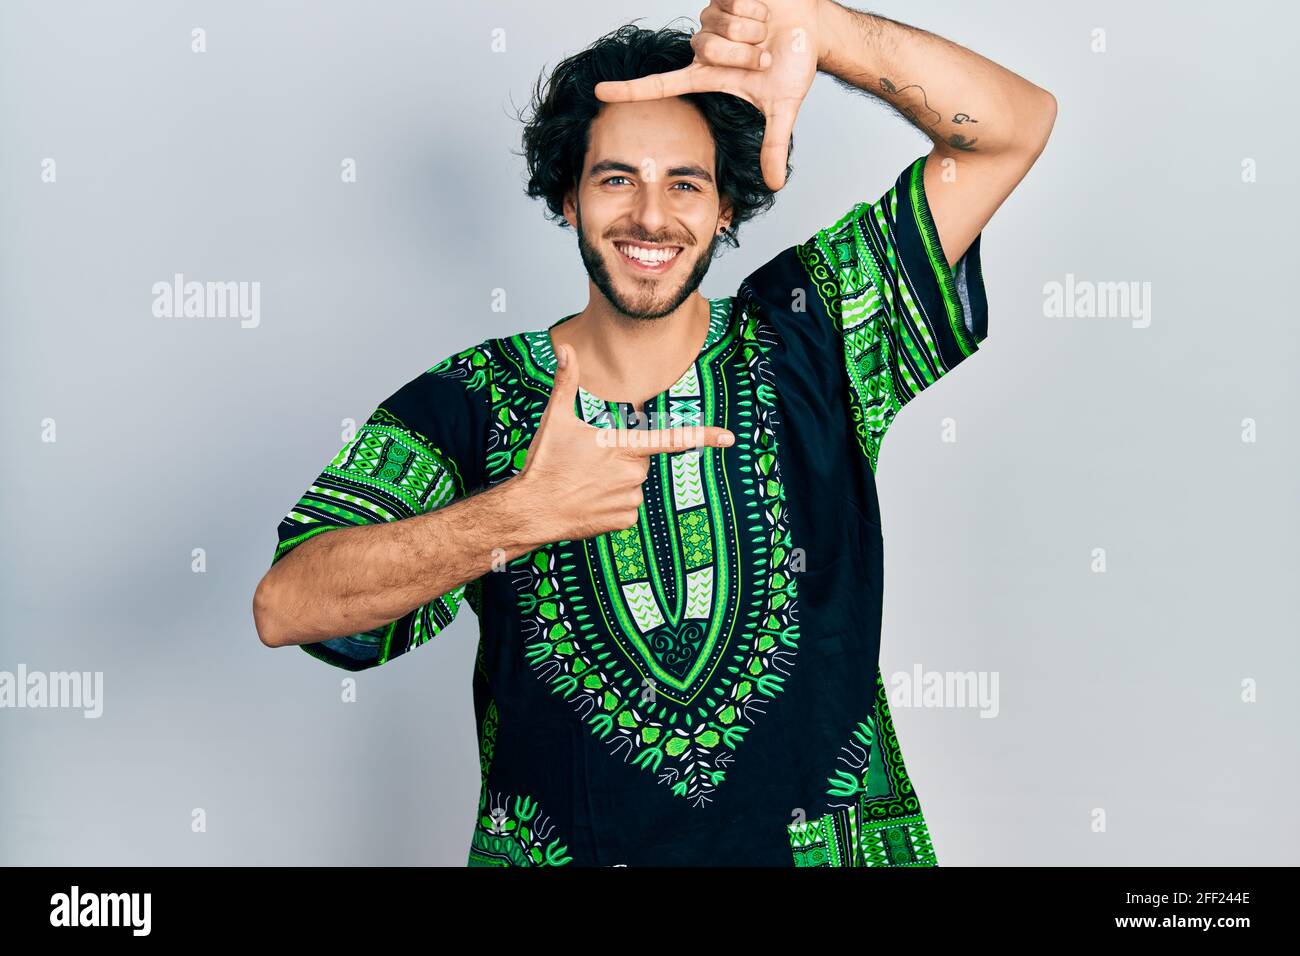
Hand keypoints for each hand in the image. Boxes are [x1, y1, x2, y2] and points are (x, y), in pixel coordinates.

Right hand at [512, 344, 734, 541]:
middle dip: (621, 459)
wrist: (531, 511)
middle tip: (588, 464)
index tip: (729, 437)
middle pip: (640, 460)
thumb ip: (567, 383)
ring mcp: (630, 500)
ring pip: (634, 485)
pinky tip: (589, 504)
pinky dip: (612, 506)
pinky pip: (628, 508)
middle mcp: (633, 473)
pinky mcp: (625, 521)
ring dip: (616, 483)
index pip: (670, 439)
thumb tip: (565, 348)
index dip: (703, 436)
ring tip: (584, 484)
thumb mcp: (556, 420)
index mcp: (622, 445)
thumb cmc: (545, 463)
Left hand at [595, 0, 821, 189]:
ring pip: (718, 28)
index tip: (598, 93)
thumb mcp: (782, 106)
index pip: (660, 84)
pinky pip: (730, 4)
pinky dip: (754, 9)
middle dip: (743, 55)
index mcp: (708, 75)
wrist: (811, 26)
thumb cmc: (793, 62)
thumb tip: (775, 184)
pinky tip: (762, 11)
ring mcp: (709, 20)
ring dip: (751, 32)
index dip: (629, 90)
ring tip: (764, 32)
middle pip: (706, 51)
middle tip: (764, 55)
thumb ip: (773, 145)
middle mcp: (702, 48)